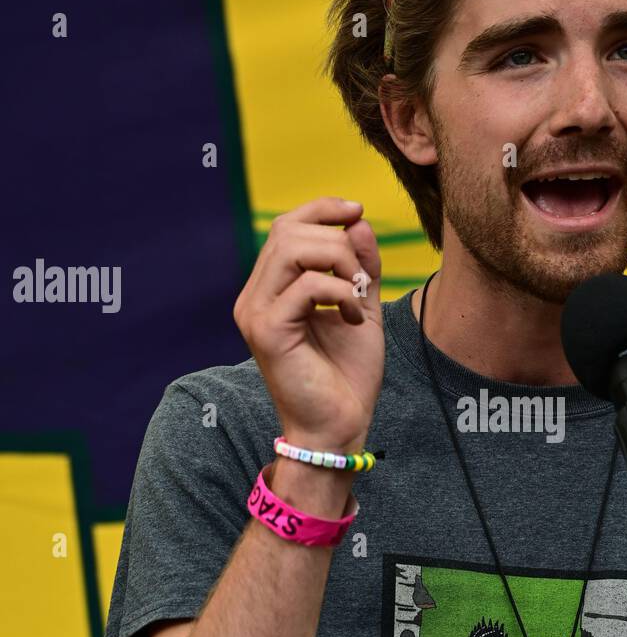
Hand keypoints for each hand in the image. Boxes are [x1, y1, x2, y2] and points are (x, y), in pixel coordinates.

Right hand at [232, 196, 383, 451]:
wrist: (338, 426)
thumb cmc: (347, 374)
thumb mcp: (362, 307)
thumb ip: (361, 266)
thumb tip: (356, 221)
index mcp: (271, 289)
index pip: (286, 226)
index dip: (322, 209)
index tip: (357, 211)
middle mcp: (254, 297)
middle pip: (287, 230)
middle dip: (336, 240)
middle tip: (363, 276)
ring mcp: (256, 313)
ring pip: (290, 249)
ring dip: (339, 261)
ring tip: (358, 294)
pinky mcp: (267, 331)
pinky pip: (305, 285)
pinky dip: (339, 292)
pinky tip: (352, 316)